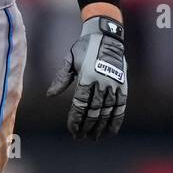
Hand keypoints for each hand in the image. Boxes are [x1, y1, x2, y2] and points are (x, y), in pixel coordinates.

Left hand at [47, 16, 126, 138]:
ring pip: (107, 111)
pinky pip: (121, 107)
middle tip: (80, 137)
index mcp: (87, 76)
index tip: (72, 130)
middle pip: (94, 111)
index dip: (76, 119)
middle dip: (86, 126)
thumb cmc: (85, 47)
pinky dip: (116, 120)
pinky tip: (111, 131)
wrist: (107, 35)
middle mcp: (102, 82)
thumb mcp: (70, 60)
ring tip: (94, 137)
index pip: (80, 104)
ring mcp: (114, 84)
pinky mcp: (123, 86)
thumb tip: (49, 95)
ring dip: (100, 126)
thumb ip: (61, 78)